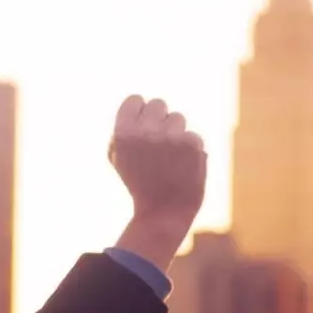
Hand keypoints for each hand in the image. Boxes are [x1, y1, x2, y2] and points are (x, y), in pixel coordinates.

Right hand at [109, 95, 206, 271]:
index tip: (142, 124)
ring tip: (170, 158)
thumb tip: (139, 109)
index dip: (139, 111)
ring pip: (177, 118)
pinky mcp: (192, 143)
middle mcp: (146, 131)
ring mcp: (171, 136)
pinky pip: (192, 135)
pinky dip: (190, 149)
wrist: (163, 212)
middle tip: (158, 141)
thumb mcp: (119, 158)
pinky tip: (183, 166)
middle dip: (158, 120)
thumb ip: (124, 131)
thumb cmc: (138, 184)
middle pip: (158, 104)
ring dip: (175, 133)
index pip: (135, 99)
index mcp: (123, 133)